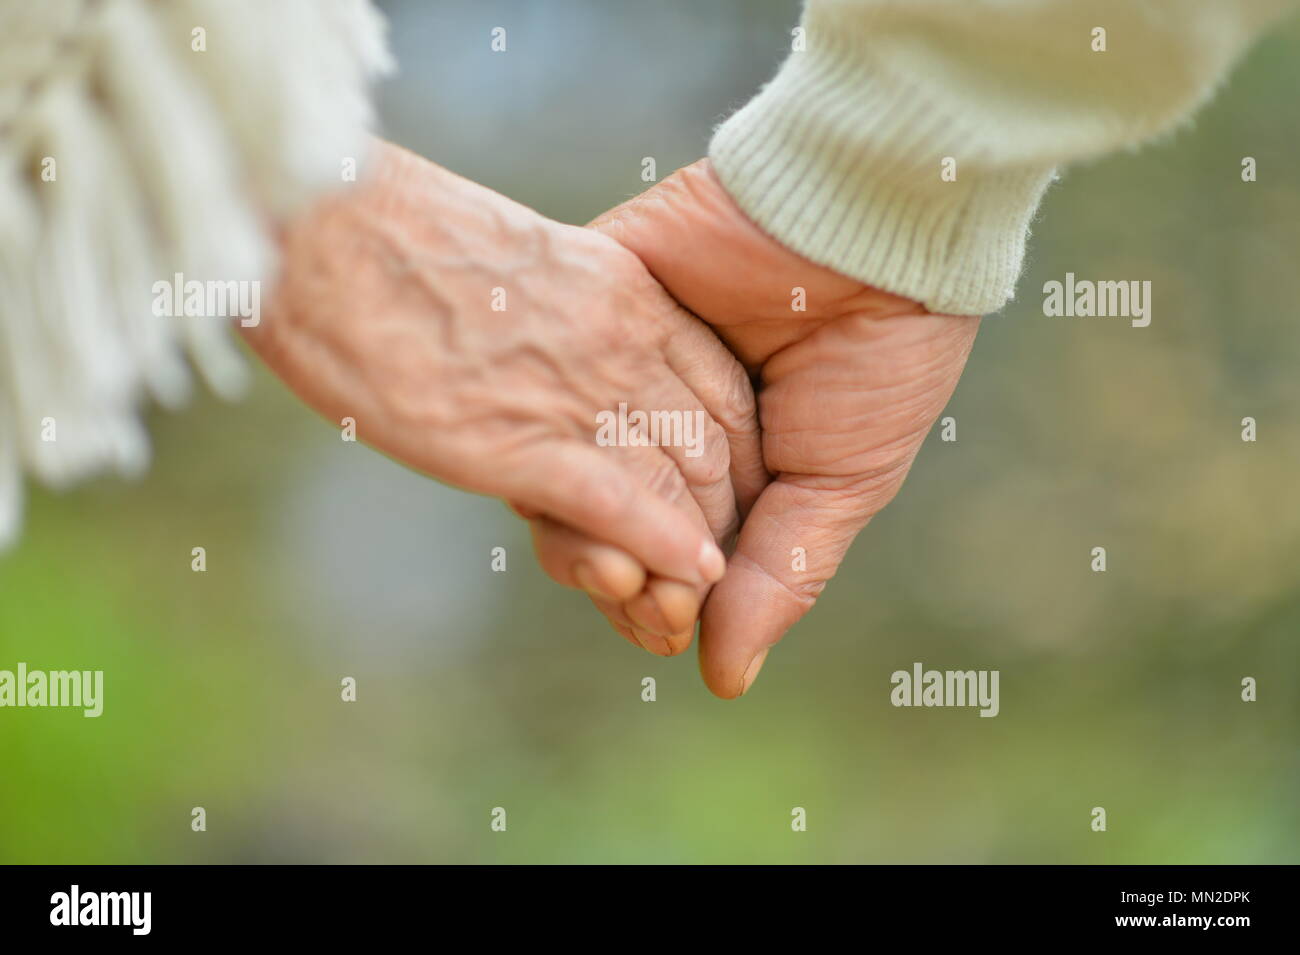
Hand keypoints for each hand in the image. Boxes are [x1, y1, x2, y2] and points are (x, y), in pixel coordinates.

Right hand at [244, 143, 766, 621]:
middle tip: (716, 567)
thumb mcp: (513, 265)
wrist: (316, 228)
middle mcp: (619, 340)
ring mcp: (576, 389)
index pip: (721, 385)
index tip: (727, 493)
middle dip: (723, 514)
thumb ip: (560, 315)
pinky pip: (621, 503)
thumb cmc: (389, 240)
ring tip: (695, 598)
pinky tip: (692, 578)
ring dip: (696, 553)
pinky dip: (664, 547)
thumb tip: (556, 359)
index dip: (736, 450)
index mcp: (621, 289)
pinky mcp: (521, 440)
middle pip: (710, 443)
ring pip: (676, 483)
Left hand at [585, 159, 978, 695]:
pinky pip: (544, 392)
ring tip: (620, 567)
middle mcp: (666, 423)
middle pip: (609, 525)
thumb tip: (725, 679)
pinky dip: (557, 454)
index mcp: (729, 465)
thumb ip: (778, 576)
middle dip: (622, 581)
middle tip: (651, 606)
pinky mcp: (589, 305)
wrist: (873, 225)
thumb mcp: (843, 482)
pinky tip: (582, 497)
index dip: (666, 603)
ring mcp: (622, 366)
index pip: (673, 553)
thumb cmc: (880, 356)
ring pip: (563, 471)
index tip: (677, 631)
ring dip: (584, 534)